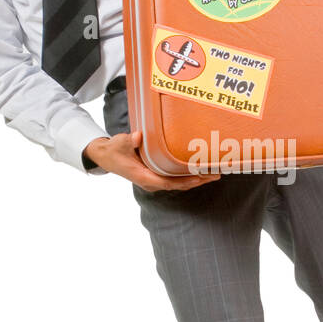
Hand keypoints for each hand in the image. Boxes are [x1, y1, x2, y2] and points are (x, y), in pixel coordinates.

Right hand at [84, 129, 220, 190]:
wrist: (106, 156)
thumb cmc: (114, 150)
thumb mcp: (119, 143)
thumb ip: (128, 141)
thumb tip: (137, 137)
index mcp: (144, 177)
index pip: (168, 183)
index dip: (184, 181)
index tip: (199, 178)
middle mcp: (151, 181)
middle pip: (178, 185)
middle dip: (198, 180)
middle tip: (216, 174)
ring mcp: (155, 179)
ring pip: (179, 183)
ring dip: (196, 179)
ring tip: (214, 173)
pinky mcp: (157, 175)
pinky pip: (176, 178)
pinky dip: (189, 175)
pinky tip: (200, 170)